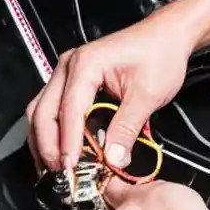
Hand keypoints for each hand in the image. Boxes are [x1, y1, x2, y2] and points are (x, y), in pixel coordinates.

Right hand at [27, 12, 198, 171]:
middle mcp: (68, 67)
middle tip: (59, 174)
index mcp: (86, 65)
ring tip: (55, 167)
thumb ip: (127, 128)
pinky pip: (52, 109)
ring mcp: (66, 74)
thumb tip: (113, 159)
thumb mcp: (148, 94)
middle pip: (43, 112)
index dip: (67, 142)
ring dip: (44, 141)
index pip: (68, 110)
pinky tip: (61, 151)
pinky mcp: (71, 82)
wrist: (168, 35)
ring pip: (41, 112)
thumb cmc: (160, 55)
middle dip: (47, 146)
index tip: (70, 168)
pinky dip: (54, 132)